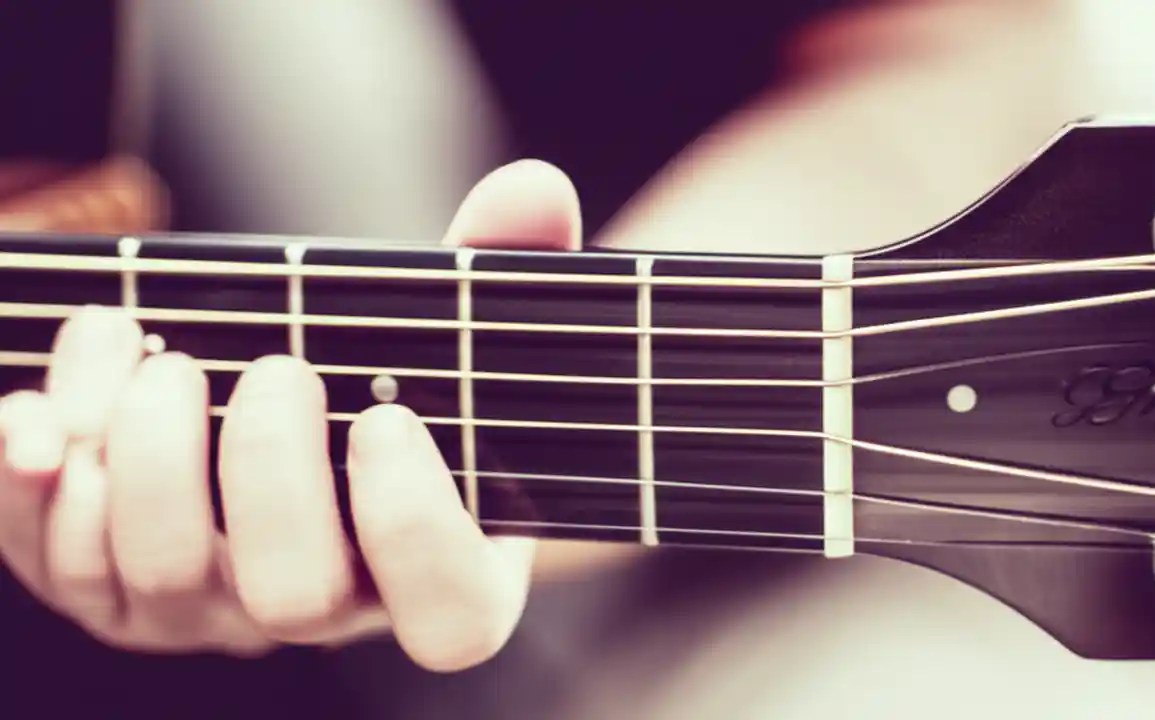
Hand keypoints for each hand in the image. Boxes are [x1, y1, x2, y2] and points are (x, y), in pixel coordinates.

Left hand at [0, 159, 582, 669]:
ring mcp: (215, 609)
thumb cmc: (403, 382)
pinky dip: (38, 487)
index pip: (449, 615)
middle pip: (292, 600)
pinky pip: (62, 566)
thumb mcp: (466, 326)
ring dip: (147, 462)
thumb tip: (535, 189)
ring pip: (165, 580)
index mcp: (444, 570)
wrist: (313, 426)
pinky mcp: (116, 587)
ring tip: (159, 360)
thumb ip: (509, 264)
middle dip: (270, 474)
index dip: (416, 532)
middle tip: (276, 368)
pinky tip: (44, 410)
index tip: (390, 417)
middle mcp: (329, 609)